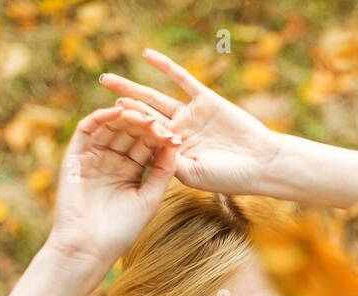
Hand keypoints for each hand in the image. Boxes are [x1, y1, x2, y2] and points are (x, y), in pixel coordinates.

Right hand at [46, 104, 182, 267]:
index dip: (159, 139)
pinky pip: (87, 130)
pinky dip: (101, 118)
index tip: (176, 136)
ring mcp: (92, 157)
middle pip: (129, 134)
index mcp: (130, 172)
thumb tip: (177, 146)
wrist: (89, 247)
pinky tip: (118, 112)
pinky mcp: (74, 157)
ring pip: (110, 128)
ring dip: (125, 118)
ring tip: (141, 115)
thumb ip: (162, 173)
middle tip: (158, 121)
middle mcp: (111, 161)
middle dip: (144, 126)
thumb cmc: (121, 231)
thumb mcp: (149, 199)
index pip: (146, 147)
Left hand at [99, 49, 282, 195]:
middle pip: (141, 118)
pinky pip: (182, 80)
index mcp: (172, 155)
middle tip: (95, 99)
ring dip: (132, 89)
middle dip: (119, 109)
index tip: (101, 129)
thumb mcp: (194, 174)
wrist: (262, 163)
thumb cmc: (230, 176)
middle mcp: (177, 133)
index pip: (141, 142)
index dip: (123, 134)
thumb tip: (148, 148)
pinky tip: (148, 56)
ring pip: (155, 99)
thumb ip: (170, 161)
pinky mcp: (205, 100)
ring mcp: (190, 116)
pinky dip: (165, 67)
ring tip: (108, 80)